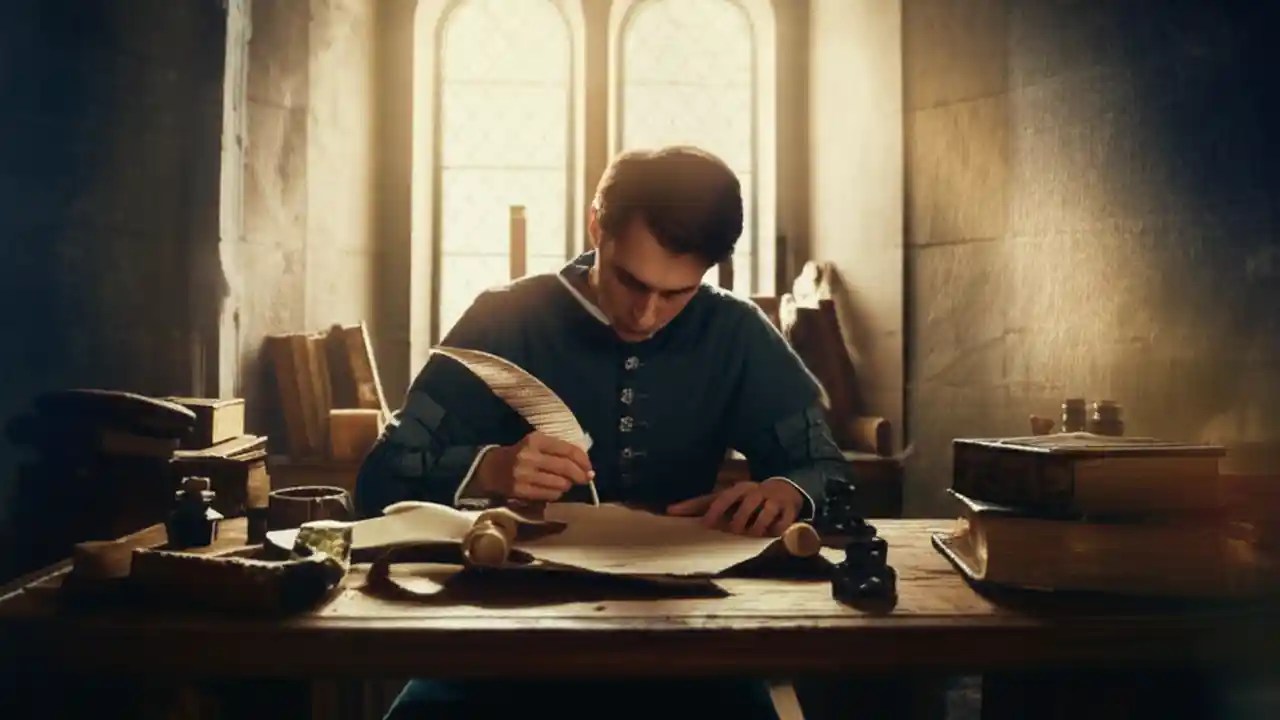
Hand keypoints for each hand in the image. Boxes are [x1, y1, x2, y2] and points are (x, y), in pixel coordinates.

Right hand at [475, 431, 593, 501]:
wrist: (493, 468)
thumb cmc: (522, 454)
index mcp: (536, 440)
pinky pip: (550, 495)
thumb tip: (587, 468)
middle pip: (566, 467)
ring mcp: (524, 475)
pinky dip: (557, 493)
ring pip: (560, 484)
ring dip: (568, 485)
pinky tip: (553, 489)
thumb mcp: (538, 444)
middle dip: (580, 475)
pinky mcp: (521, 491)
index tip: (589, 467)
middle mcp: (530, 456)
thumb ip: (560, 450)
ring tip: (565, 483)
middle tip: (586, 479)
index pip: (568, 450)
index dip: (583, 460)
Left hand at [665, 478, 803, 536]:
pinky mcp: (788, 508)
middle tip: (735, 531)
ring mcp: (773, 499)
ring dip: (757, 527)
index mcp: (737, 489)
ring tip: (753, 533)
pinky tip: (772, 533)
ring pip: (764, 514)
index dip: (714, 511)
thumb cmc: (745, 497)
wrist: (784, 487)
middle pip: (745, 506)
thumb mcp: (723, 498)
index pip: (723, 498)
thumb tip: (669, 510)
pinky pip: (783, 521)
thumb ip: (699, 505)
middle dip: (739, 521)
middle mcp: (755, 492)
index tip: (706, 525)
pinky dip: (776, 529)